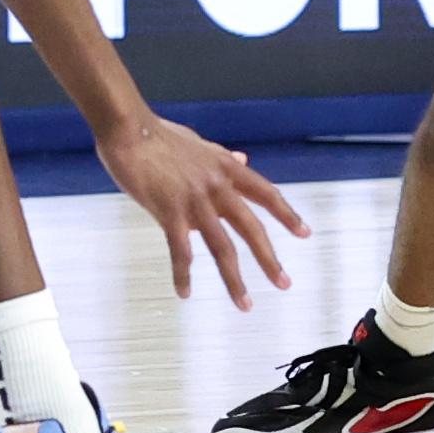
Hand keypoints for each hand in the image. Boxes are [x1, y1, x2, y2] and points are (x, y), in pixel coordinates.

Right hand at [95, 112, 308, 308]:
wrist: (128, 130)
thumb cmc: (157, 135)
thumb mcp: (199, 143)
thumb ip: (222, 156)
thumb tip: (243, 160)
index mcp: (226, 168)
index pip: (266, 194)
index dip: (287, 214)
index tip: (304, 233)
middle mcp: (217, 186)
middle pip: (251, 228)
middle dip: (269, 259)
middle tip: (284, 283)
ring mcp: (195, 200)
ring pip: (222, 247)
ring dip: (234, 279)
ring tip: (245, 303)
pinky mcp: (169, 212)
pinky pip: (180, 250)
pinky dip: (183, 274)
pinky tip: (184, 292)